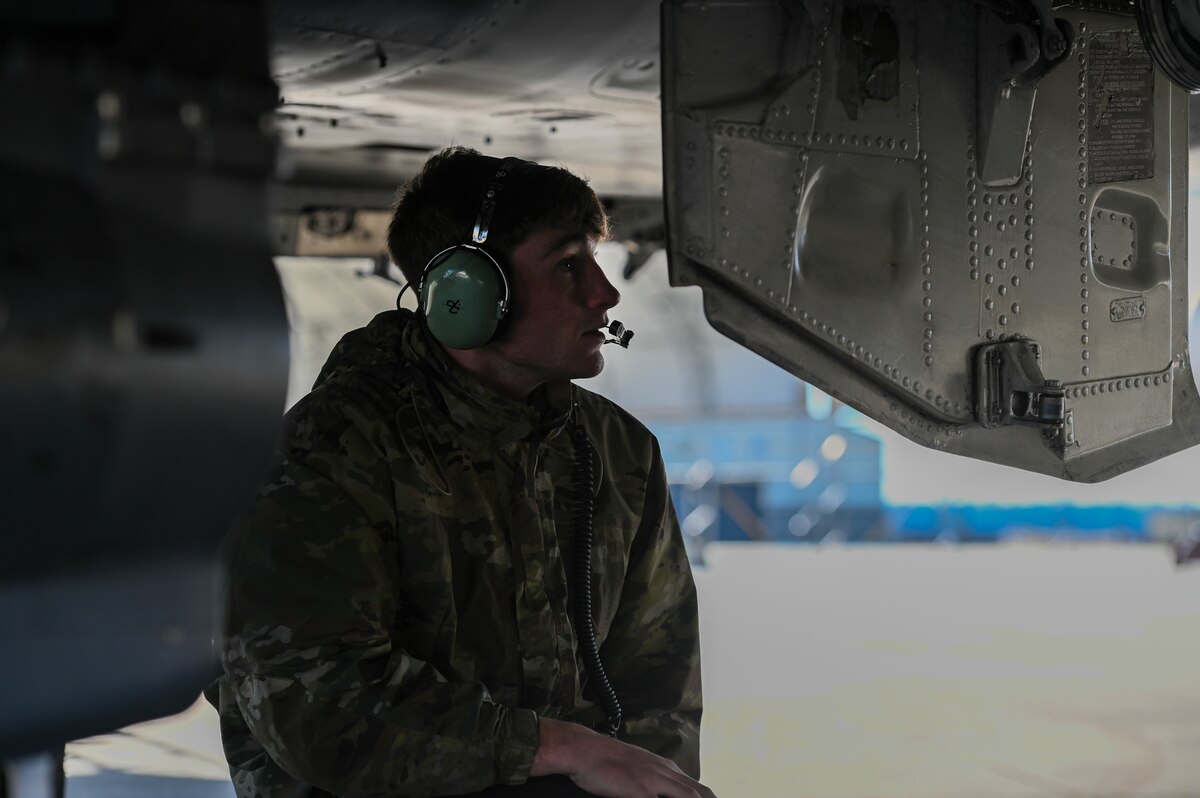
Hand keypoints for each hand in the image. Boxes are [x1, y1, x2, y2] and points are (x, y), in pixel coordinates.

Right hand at [530, 717, 716, 797]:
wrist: (583, 748)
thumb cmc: (603, 758)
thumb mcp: (635, 765)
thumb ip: (652, 778)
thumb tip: (658, 790)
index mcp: (665, 767)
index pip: (698, 789)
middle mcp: (665, 772)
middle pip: (700, 794)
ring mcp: (654, 781)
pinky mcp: (640, 791)